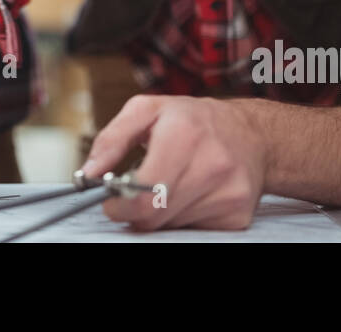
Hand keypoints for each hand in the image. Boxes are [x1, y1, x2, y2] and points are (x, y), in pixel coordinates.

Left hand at [80, 95, 267, 230]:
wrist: (252, 135)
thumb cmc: (194, 120)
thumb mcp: (147, 110)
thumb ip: (111, 139)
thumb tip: (87, 172)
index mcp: (185, 135)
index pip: (144, 195)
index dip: (120, 205)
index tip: (113, 201)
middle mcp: (212, 165)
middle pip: (155, 216)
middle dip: (136, 210)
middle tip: (135, 194)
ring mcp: (229, 193)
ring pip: (172, 227)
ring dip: (161, 212)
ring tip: (169, 184)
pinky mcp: (238, 215)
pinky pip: (194, 230)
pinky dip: (182, 217)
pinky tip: (190, 194)